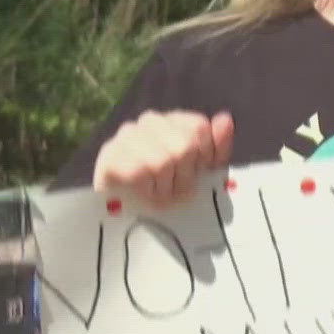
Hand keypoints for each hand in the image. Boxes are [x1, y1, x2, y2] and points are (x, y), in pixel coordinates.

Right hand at [93, 110, 234, 208]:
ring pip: (163, 160)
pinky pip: (140, 172)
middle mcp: (150, 121)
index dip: (203, 157)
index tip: (196, 174)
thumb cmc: (168, 190)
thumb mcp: (201, 171)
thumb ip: (217, 146)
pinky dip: (147, 191)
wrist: (124, 215)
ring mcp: (127, 136)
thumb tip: (225, 119)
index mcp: (174, 120)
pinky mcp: (109, 157)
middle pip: (184, 144)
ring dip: (165, 188)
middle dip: (184, 176)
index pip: (198, 127)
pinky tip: (143, 196)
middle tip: (175, 189)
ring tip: (159, 194)